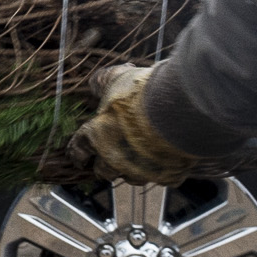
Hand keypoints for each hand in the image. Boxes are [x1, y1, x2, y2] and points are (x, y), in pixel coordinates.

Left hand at [78, 65, 201, 185]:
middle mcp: (115, 158)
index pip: (78, 149)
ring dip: (134, 170)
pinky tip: (170, 159)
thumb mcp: (117, 78)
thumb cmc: (143, 92)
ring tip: (141, 160)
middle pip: (104, 171)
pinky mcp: (167, 175)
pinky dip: (165, 170)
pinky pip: (164, 178)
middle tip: (111, 161)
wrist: (178, 106)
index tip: (80, 159)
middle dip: (105, 167)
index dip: (78, 154)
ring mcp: (142, 170)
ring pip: (133, 178)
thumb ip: (102, 82)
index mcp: (97, 136)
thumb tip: (94, 83)